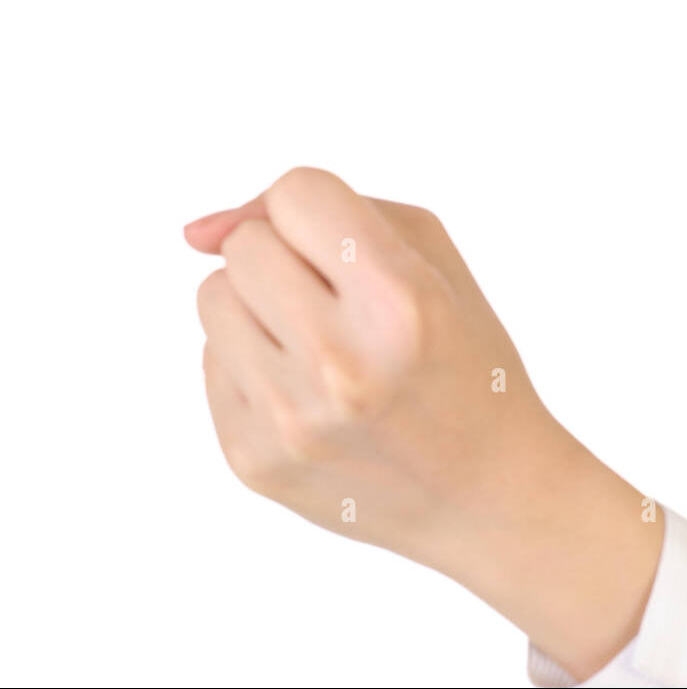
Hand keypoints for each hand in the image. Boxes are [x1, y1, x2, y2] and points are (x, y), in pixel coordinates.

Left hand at [187, 166, 662, 680]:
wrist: (487, 495)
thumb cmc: (465, 366)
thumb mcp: (434, 264)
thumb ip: (327, 211)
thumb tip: (197, 232)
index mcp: (402, 304)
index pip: (296, 193)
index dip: (320, 211)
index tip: (352, 251)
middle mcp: (342, 364)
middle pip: (243, 247)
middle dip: (289, 261)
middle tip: (344, 306)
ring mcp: (291, 419)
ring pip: (213, 299)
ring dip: (262, 310)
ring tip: (326, 350)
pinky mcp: (255, 460)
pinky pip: (213, 363)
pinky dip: (257, 366)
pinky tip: (314, 397)